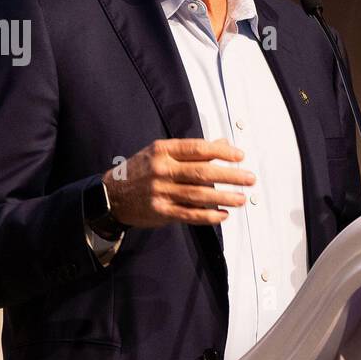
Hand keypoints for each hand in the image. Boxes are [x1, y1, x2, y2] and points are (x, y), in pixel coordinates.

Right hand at [104, 138, 255, 226]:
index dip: (222, 152)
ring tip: (242, 198)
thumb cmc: (141, 170)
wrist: (111, 195)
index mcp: (163, 150)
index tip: (240, 156)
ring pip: (199, 195)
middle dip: (230, 176)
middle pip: (203, 172)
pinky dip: (208, 216)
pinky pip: (189, 214)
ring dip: (224, 197)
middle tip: (250, 178)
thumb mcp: (161, 153)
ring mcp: (161, 192)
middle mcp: (161, 170)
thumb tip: (224, 144)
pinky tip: (223, 214)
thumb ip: (192, 150)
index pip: (197, 149)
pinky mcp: (161, 211)